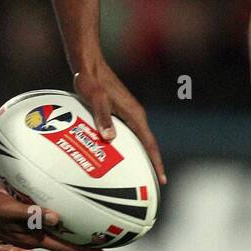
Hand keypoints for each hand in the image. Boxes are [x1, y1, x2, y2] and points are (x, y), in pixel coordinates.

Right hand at [0, 187, 102, 250]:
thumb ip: (32, 214)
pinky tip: (59, 216)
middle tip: (99, 238)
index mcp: (32, 238)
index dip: (82, 250)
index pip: (62, 247)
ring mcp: (26, 234)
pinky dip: (56, 225)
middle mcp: (32, 239)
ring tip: (85, 228)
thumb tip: (56, 218)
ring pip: (53, 236)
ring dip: (69, 234)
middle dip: (80, 243)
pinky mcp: (21, 226)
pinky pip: (44, 228)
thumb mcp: (11, 209)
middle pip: (61, 244)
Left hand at [73, 62, 165, 184]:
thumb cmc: (90, 80)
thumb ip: (102, 116)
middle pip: (148, 144)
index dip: (156, 163)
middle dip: (152, 164)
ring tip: (140, 176)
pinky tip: (121, 156)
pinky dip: (130, 147)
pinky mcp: (120, 111)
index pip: (149, 143)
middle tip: (153, 186)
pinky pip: (129, 133)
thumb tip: (110, 138)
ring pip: (139, 139)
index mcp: (134, 114)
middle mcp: (135, 114)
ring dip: (142, 156)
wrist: (88, 64)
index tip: (162, 180)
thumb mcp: (95, 98)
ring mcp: (128, 112)